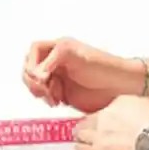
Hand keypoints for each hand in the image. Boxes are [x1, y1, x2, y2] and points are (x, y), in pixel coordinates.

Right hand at [21, 37, 138, 113]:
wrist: (119, 84)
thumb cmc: (102, 65)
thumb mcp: (74, 55)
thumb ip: (52, 60)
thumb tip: (36, 73)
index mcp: (58, 48)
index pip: (34, 51)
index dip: (32, 63)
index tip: (42, 77)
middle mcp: (56, 62)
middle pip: (29, 68)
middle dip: (32, 80)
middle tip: (44, 90)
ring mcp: (58, 77)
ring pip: (34, 83)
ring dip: (38, 91)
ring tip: (52, 97)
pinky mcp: (62, 93)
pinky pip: (45, 95)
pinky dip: (46, 99)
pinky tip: (57, 101)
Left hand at [73, 95, 148, 149]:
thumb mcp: (131, 101)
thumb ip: (115, 106)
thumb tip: (111, 109)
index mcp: (102, 115)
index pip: (85, 119)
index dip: (86, 120)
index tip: (86, 122)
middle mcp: (97, 133)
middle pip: (79, 133)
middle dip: (79, 133)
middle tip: (81, 133)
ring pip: (81, 149)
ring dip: (81, 146)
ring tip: (84, 146)